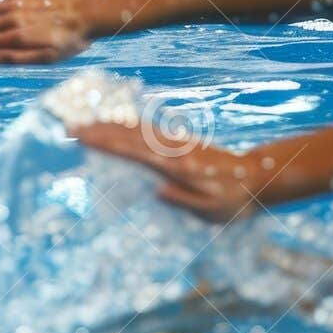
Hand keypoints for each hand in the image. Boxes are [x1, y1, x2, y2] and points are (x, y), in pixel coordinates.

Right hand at [74, 122, 259, 223]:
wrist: (260, 175)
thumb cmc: (235, 200)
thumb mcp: (212, 210)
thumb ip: (184, 199)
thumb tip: (156, 190)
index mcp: (178, 166)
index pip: (134, 151)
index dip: (106, 143)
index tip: (82, 137)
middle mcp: (175, 149)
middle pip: (130, 134)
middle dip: (100, 130)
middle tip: (71, 128)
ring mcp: (178, 141)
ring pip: (138, 127)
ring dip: (111, 124)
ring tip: (87, 123)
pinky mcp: (182, 140)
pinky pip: (149, 128)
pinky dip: (129, 124)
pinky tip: (118, 124)